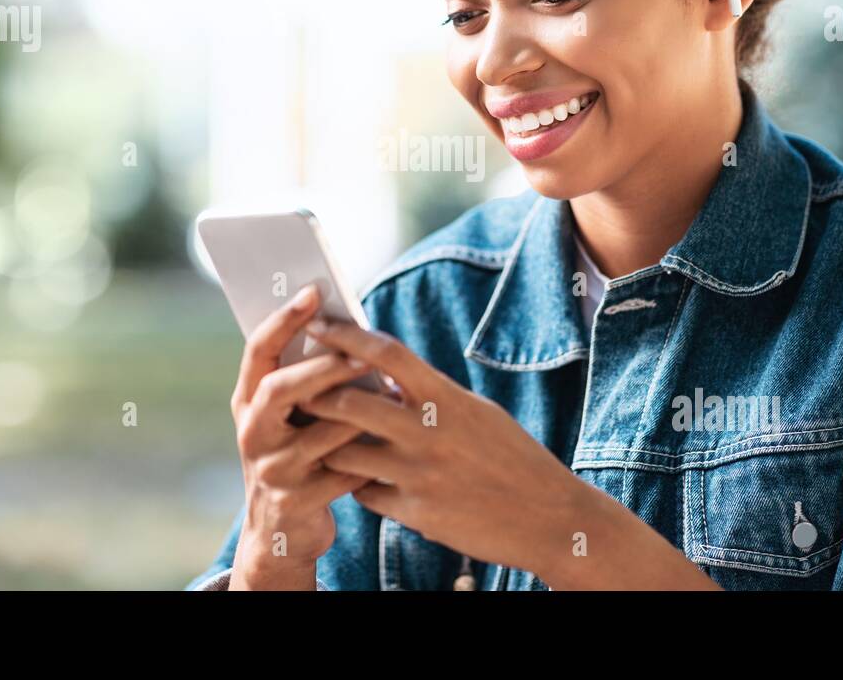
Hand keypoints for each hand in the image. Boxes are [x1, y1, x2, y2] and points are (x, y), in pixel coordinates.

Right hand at [227, 284, 373, 588]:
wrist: (281, 532)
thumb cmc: (298, 453)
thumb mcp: (290, 416)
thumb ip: (307, 378)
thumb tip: (349, 325)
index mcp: (247, 400)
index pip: (258, 350)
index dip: (284, 319)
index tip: (313, 292)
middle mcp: (252, 432)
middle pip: (281, 388)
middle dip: (324, 368)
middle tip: (364, 355)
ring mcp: (271, 469)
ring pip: (322, 431)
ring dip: (360, 415)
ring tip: (391, 399)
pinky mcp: (296, 502)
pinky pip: (345, 471)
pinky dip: (371, 458)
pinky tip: (390, 450)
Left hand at [295, 319, 585, 576]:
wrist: (549, 516)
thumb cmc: (511, 456)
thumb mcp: (475, 413)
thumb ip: (431, 394)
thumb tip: (386, 374)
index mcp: (446, 398)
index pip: (385, 353)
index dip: (345, 336)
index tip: (317, 326)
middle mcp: (429, 432)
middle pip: (349, 402)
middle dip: (314, 394)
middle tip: (294, 388)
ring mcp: (419, 475)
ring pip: (344, 453)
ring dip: (326, 445)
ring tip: (315, 439)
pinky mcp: (415, 514)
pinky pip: (366, 494)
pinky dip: (358, 486)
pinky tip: (359, 482)